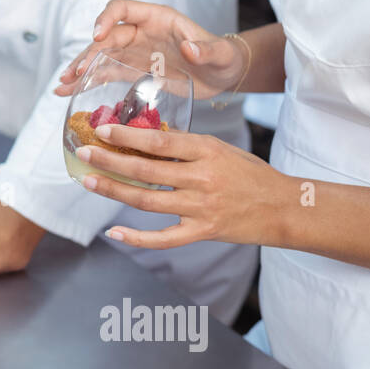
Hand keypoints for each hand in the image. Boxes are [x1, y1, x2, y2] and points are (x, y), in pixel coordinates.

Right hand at [55, 0, 246, 100]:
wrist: (223, 74)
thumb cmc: (222, 57)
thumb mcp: (219, 53)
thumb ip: (206, 49)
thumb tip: (190, 48)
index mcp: (156, 18)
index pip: (122, 9)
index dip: (106, 19)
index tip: (97, 36)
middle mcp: (140, 31)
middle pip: (105, 37)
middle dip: (88, 53)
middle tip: (75, 73)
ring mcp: (134, 51)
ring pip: (100, 56)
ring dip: (80, 69)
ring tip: (62, 85)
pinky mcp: (134, 70)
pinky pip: (106, 73)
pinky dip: (88, 82)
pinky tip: (70, 92)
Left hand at [73, 122, 294, 248]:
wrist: (285, 207)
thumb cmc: (250, 174)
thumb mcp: (221, 150)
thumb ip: (185, 147)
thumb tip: (144, 139)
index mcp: (207, 151)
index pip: (159, 141)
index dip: (127, 136)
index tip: (102, 130)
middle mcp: (202, 178)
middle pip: (146, 170)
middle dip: (110, 161)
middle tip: (84, 153)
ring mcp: (202, 208)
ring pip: (147, 201)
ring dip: (114, 191)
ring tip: (90, 182)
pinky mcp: (203, 232)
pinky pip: (163, 238)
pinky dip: (136, 237)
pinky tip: (114, 232)